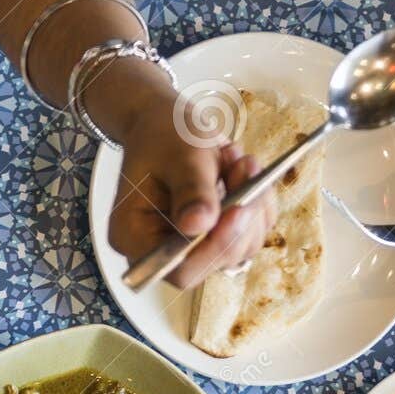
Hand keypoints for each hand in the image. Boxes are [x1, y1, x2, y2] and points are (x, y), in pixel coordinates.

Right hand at [109, 98, 276, 290]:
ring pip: (240, 248)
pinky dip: (258, 202)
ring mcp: (190, 246)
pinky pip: (250, 233)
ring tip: (240, 163)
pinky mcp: (213, 236)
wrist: (168, 124)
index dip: (212, 249)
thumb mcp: (180, 155)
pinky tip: (241, 173)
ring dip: (254, 205)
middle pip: (213, 262)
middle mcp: (160, 251)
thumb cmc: (164, 135)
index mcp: (135, 238)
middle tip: (245, 168)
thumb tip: (199, 224)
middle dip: (241, 219)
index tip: (239, 210)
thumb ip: (192, 190)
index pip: (177, 269)